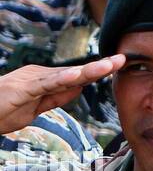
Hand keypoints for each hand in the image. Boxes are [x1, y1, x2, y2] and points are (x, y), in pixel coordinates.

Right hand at [0, 56, 125, 135]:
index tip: (120, 64)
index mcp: (44, 80)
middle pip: (75, 72)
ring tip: (108, 65)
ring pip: (64, 75)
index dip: (98, 71)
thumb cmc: (0, 111)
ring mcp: (30, 80)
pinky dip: (62, 80)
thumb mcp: (35, 108)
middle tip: (123, 59)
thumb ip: (56, 97)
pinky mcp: (21, 89)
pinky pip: (45, 84)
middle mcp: (39, 75)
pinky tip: (78, 77)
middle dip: (100, 67)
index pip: (76, 76)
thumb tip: (80, 87)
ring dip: (88, 70)